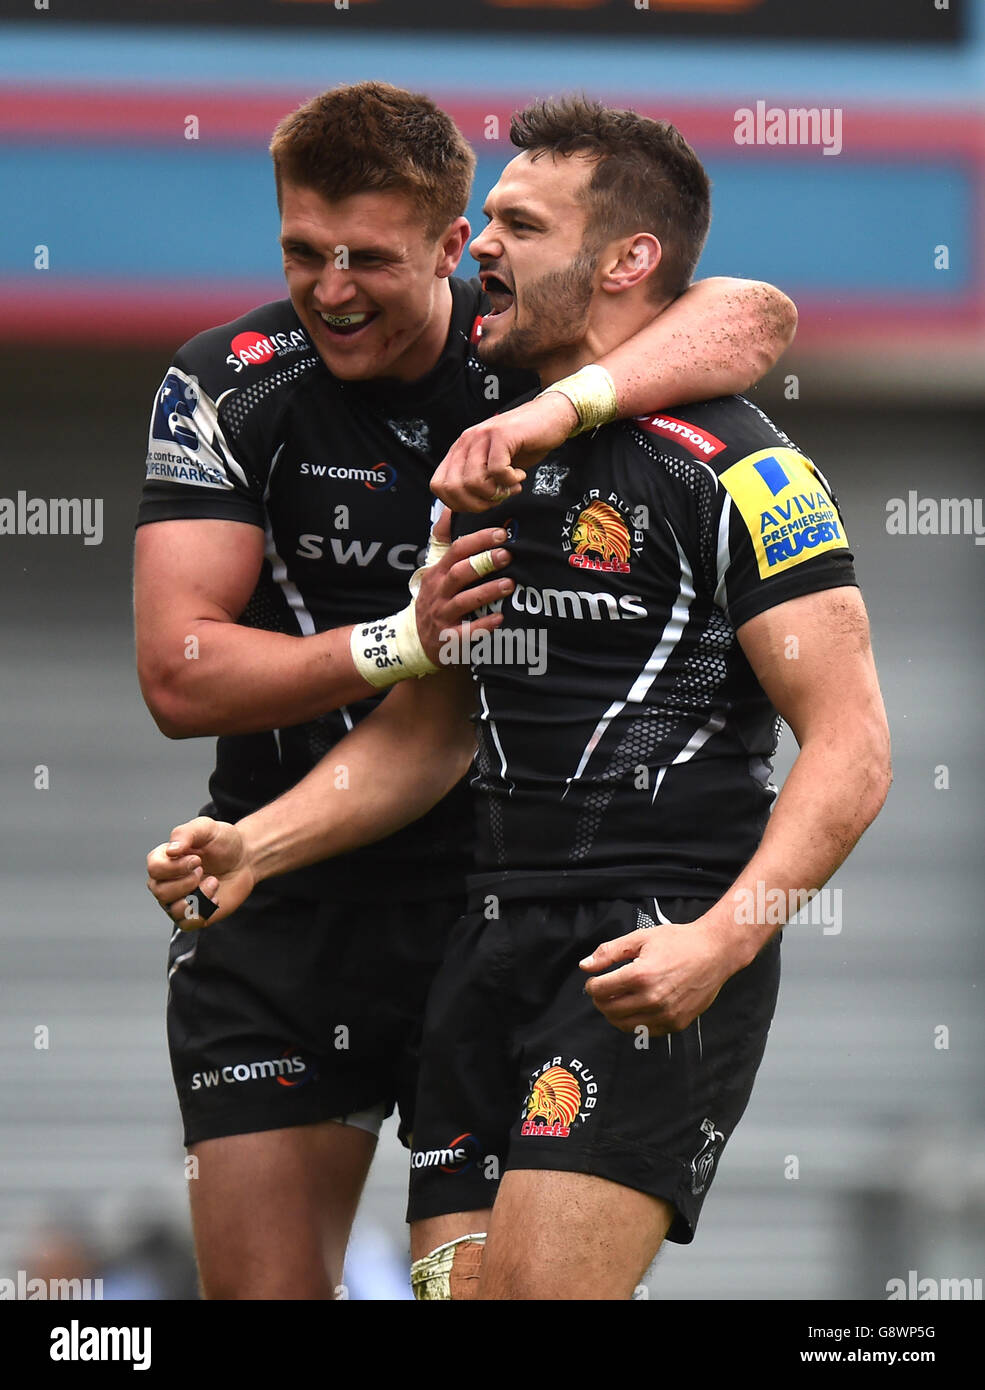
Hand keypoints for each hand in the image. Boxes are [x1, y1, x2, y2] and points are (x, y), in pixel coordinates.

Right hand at [146, 816, 256, 929]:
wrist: (245, 859)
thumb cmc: (223, 842)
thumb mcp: (206, 828)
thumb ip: (186, 834)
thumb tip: (171, 851)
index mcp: (164, 859)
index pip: (154, 868)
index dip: (175, 866)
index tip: (197, 858)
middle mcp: (165, 881)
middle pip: (160, 891)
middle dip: (187, 881)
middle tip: (203, 869)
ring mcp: (177, 900)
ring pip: (174, 909)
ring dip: (199, 896)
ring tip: (213, 882)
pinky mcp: (192, 915)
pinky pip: (188, 923)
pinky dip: (205, 911)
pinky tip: (215, 897)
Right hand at [413, 508, 513, 664]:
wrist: (416, 641)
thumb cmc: (434, 600)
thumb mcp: (434, 570)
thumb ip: (443, 539)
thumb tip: (450, 508)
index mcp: (438, 573)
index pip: (456, 551)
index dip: (478, 540)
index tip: (500, 533)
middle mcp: (439, 592)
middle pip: (459, 572)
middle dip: (483, 562)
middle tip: (507, 555)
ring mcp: (442, 615)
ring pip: (464, 601)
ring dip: (487, 591)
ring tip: (509, 584)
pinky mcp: (448, 638)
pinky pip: (466, 632)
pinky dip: (483, 626)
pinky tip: (499, 618)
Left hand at [430, 391, 577, 511]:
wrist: (549, 417)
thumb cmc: (523, 444)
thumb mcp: (492, 464)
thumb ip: (476, 480)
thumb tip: (466, 506)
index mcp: (460, 450)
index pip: (438, 485)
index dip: (457, 503)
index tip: (480, 503)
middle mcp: (466, 441)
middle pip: (454, 487)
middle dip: (477, 503)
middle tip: (497, 498)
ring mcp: (483, 436)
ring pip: (474, 481)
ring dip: (495, 492)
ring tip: (511, 486)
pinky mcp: (502, 435)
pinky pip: (498, 470)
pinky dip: (510, 481)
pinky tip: (519, 475)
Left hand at [579, 919, 733, 1036]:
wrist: (714, 953)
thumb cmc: (679, 942)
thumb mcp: (640, 938)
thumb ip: (609, 952)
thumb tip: (585, 966)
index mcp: (640, 975)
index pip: (600, 990)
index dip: (591, 985)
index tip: (594, 981)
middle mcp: (652, 999)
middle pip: (609, 1010)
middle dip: (600, 1000)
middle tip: (604, 990)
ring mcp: (665, 1014)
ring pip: (624, 1025)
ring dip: (614, 1014)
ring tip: (618, 999)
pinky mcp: (676, 1024)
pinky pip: (645, 1031)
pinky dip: (635, 1022)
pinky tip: (637, 1007)